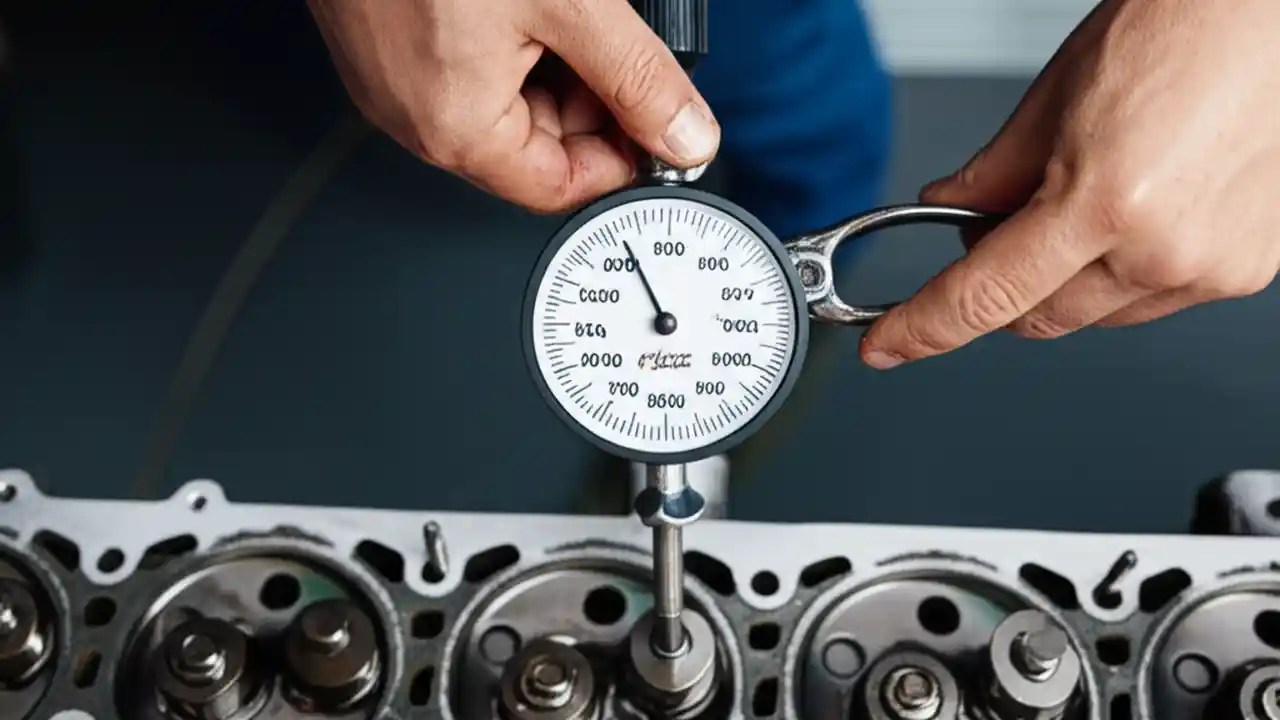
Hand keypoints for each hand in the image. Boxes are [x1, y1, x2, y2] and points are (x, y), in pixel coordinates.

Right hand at [306, 0, 719, 212]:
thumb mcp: (570, 4)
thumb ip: (638, 77)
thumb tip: (684, 136)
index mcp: (459, 129)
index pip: (563, 188)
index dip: (623, 159)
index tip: (659, 124)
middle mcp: (417, 118)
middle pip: (535, 147)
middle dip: (591, 104)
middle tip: (619, 48)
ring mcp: (395, 80)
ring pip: (504, 101)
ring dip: (553, 66)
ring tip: (567, 8)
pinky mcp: (386, 41)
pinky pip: (466, 66)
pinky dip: (511, 41)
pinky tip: (526, 2)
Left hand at [861, 0, 1279, 369]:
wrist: (1270, 13)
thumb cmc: (1180, 29)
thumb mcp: (1053, 99)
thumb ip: (992, 172)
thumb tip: (951, 205)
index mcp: (1106, 203)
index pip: (985, 296)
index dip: (924, 327)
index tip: (889, 344)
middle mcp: (1163, 250)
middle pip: (1036, 318)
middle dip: (1000, 285)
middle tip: (996, 225)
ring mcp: (1211, 266)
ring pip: (1093, 316)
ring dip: (1064, 281)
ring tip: (1087, 198)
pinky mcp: (1246, 271)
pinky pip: (1151, 300)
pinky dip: (1122, 272)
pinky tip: (1136, 212)